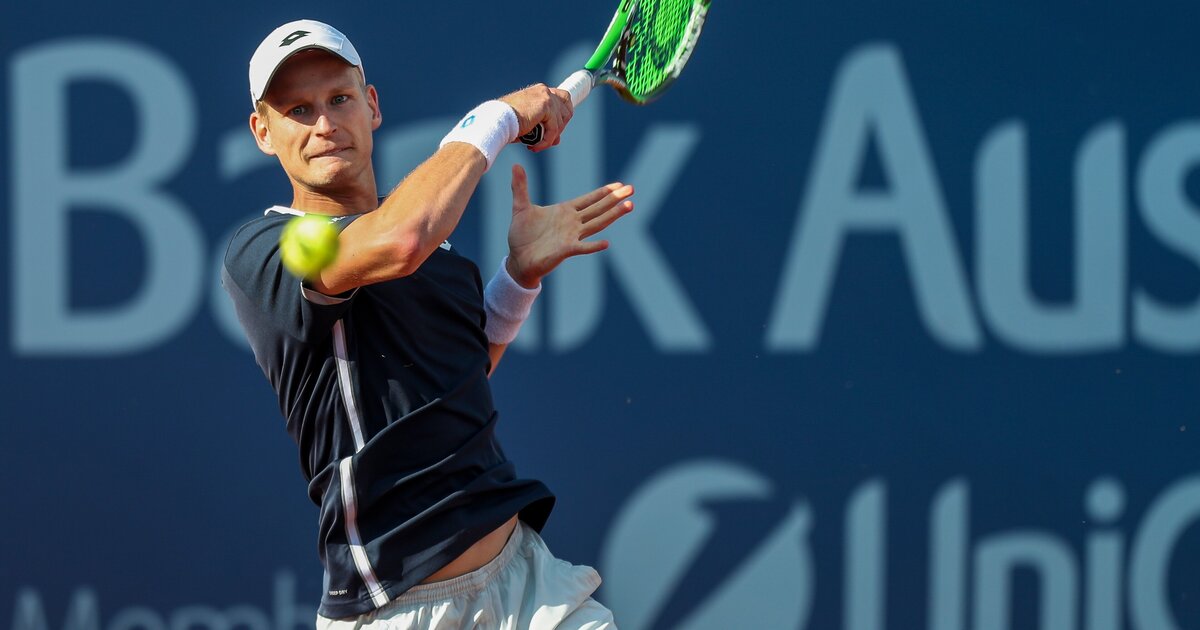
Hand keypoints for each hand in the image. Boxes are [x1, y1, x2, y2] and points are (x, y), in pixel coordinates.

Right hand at [499, 84, 572, 151]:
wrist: (496, 120)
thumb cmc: (507, 123)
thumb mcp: (530, 124)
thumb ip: (545, 128)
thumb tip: (557, 139)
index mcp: (539, 91)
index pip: (563, 99)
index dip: (563, 116)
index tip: (556, 129)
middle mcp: (544, 91)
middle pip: (567, 110)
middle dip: (560, 128)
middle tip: (546, 139)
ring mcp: (546, 97)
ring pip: (561, 121)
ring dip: (551, 137)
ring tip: (537, 145)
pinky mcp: (546, 106)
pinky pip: (553, 129)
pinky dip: (545, 141)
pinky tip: (534, 147)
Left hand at [505, 164, 633, 287]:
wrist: (518, 259)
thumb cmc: (522, 235)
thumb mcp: (520, 207)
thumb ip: (520, 187)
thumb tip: (516, 165)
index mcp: (565, 211)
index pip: (589, 199)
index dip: (604, 191)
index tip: (619, 185)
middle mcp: (573, 222)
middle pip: (598, 208)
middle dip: (615, 198)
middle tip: (631, 188)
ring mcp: (571, 236)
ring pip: (597, 224)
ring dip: (612, 215)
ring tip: (629, 206)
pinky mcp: (566, 250)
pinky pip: (582, 247)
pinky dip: (593, 246)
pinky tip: (606, 243)